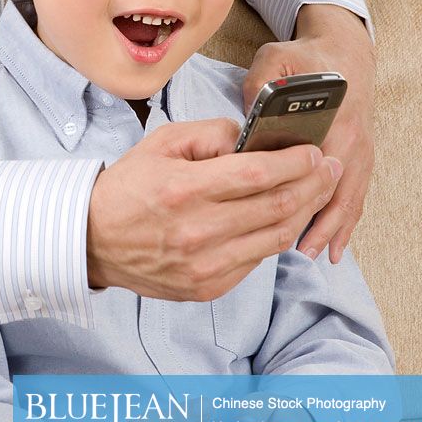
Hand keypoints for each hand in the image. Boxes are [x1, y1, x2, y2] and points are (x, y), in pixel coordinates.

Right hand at [86, 119, 340, 298]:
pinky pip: (256, 261)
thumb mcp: (161, 143)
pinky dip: (274, 237)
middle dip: (313, 184)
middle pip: (277, 206)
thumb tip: (250, 137)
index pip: (257, 174)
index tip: (312, 151)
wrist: (92, 240)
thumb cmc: (127, 187)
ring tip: (316, 192)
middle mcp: (198, 230)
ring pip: (275, 238)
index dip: (294, 162)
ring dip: (303, 212)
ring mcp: (205, 264)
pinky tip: (281, 219)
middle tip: (329, 168)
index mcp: (184, 188)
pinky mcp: (207, 287)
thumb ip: (209, 134)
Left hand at [243, 4, 374, 261]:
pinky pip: (355, 197)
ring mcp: (361, 152)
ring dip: (330, 228)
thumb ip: (261, 82)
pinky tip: (333, 248)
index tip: (280, 212)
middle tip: (294, 247)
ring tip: (309, 253)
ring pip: (347, 198)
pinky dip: (344, 224)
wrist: (344, 53)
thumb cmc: (307, 58)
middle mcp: (352, 139)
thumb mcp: (277, 58)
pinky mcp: (361, 159)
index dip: (299, 187)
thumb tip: (249, 115)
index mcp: (334, 116)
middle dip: (317, 219)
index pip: (316, 160)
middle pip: (335, 188)